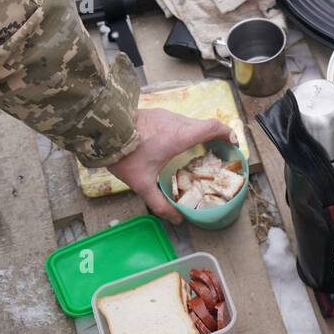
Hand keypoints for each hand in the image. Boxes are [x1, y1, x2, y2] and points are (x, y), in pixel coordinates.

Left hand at [108, 109, 236, 222]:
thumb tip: (177, 220)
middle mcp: (176, 122)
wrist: (102, 130)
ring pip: (190, 122)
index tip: (231, 143)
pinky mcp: (156, 113)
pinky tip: (172, 146)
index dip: (226, 133)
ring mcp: (165, 114)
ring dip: (196, 135)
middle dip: (213, 138)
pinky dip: (183, 131)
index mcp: (179, 137)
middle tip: (215, 154)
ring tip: (193, 152)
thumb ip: (160, 203)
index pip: (212, 127)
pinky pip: (177, 121)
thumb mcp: (142, 184)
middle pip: (203, 126)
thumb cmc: (125, 155)